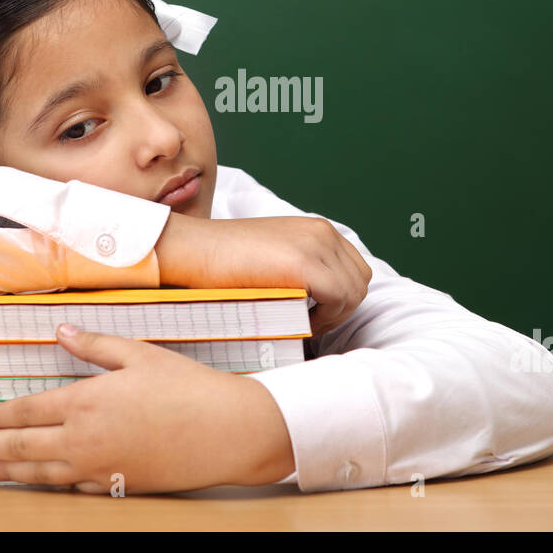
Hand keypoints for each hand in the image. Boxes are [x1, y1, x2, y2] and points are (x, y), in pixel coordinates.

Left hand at [0, 323, 294, 493]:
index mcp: (86, 402)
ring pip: (42, 473)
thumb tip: (61, 331)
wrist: (226, 431)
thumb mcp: (139, 354)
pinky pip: (75, 488)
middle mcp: (84, 439)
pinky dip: (53, 486)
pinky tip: (44, 484)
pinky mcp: (118, 486)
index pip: (27, 410)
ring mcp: (100, 467)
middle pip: (23, 447)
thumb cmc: (188, 388)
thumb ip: (94, 345)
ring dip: (10, 473)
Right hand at [158, 214, 372, 335]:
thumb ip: (302, 266)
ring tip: (304, 324)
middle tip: (312, 324)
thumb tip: (322, 299)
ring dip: (334, 316)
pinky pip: (338, 299)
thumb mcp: (274, 255)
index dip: (342, 297)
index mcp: (317, 228)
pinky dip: (325, 318)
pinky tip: (301, 323)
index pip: (355, 268)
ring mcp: (315, 245)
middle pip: (360, 280)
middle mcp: (322, 231)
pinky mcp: (304, 264)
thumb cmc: (224, 260)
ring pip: (354, 293)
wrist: (193, 250)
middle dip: (341, 308)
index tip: (317, 314)